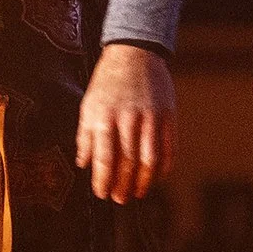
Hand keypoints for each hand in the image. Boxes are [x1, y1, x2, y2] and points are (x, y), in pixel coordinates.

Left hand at [76, 44, 175, 202]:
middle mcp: (128, 119)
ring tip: (138, 193)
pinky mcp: (168, 116)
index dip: (103, 180)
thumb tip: (83, 164)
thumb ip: (85, 136)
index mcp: (104, 116)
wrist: (135, 53)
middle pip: (128, 162)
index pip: (104, 157)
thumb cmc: (108, 82)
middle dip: (123, 185)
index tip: (101, 193)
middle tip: (120, 199)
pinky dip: (163, 168)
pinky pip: (169, 149)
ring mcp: (151, 118)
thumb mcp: (88, 105)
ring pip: (150, 160)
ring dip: (144, 182)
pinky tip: (155, 177)